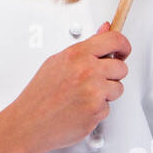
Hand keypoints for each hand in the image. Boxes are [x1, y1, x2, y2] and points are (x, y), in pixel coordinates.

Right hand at [8, 21, 131, 152]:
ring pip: (118, 88)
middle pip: (121, 67)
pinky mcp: (97, 111)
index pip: (115, 40)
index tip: (123, 50)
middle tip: (97, 79)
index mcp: (77, 54)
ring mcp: (94, 91)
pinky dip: (97, 109)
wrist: (29, 122)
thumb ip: (85, 47)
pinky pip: (108, 107)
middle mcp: (87, 71)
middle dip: (112, 74)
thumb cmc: (39, 95)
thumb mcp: (58, 62)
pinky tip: (81, 108)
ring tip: (85, 95)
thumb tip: (104, 30)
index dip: (123, 45)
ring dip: (106, 93)